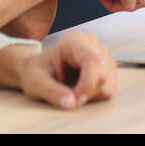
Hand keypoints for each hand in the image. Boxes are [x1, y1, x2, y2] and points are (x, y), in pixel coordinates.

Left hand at [0, 33, 116, 109]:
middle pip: (103, 74)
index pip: (93, 60)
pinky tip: (80, 91)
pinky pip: (108, 89)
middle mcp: (92, 44)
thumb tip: (71, 104)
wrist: (38, 70)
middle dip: (87, 92)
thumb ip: (52, 92)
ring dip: (91, 95)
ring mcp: (102, 56)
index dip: (88, 83)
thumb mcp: (36, 82)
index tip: (76, 101)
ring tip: (72, 91)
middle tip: (68, 98)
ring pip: (107, 84)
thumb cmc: (36, 72)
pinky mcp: (106, 69)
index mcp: (74, 41)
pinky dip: (95, 96)